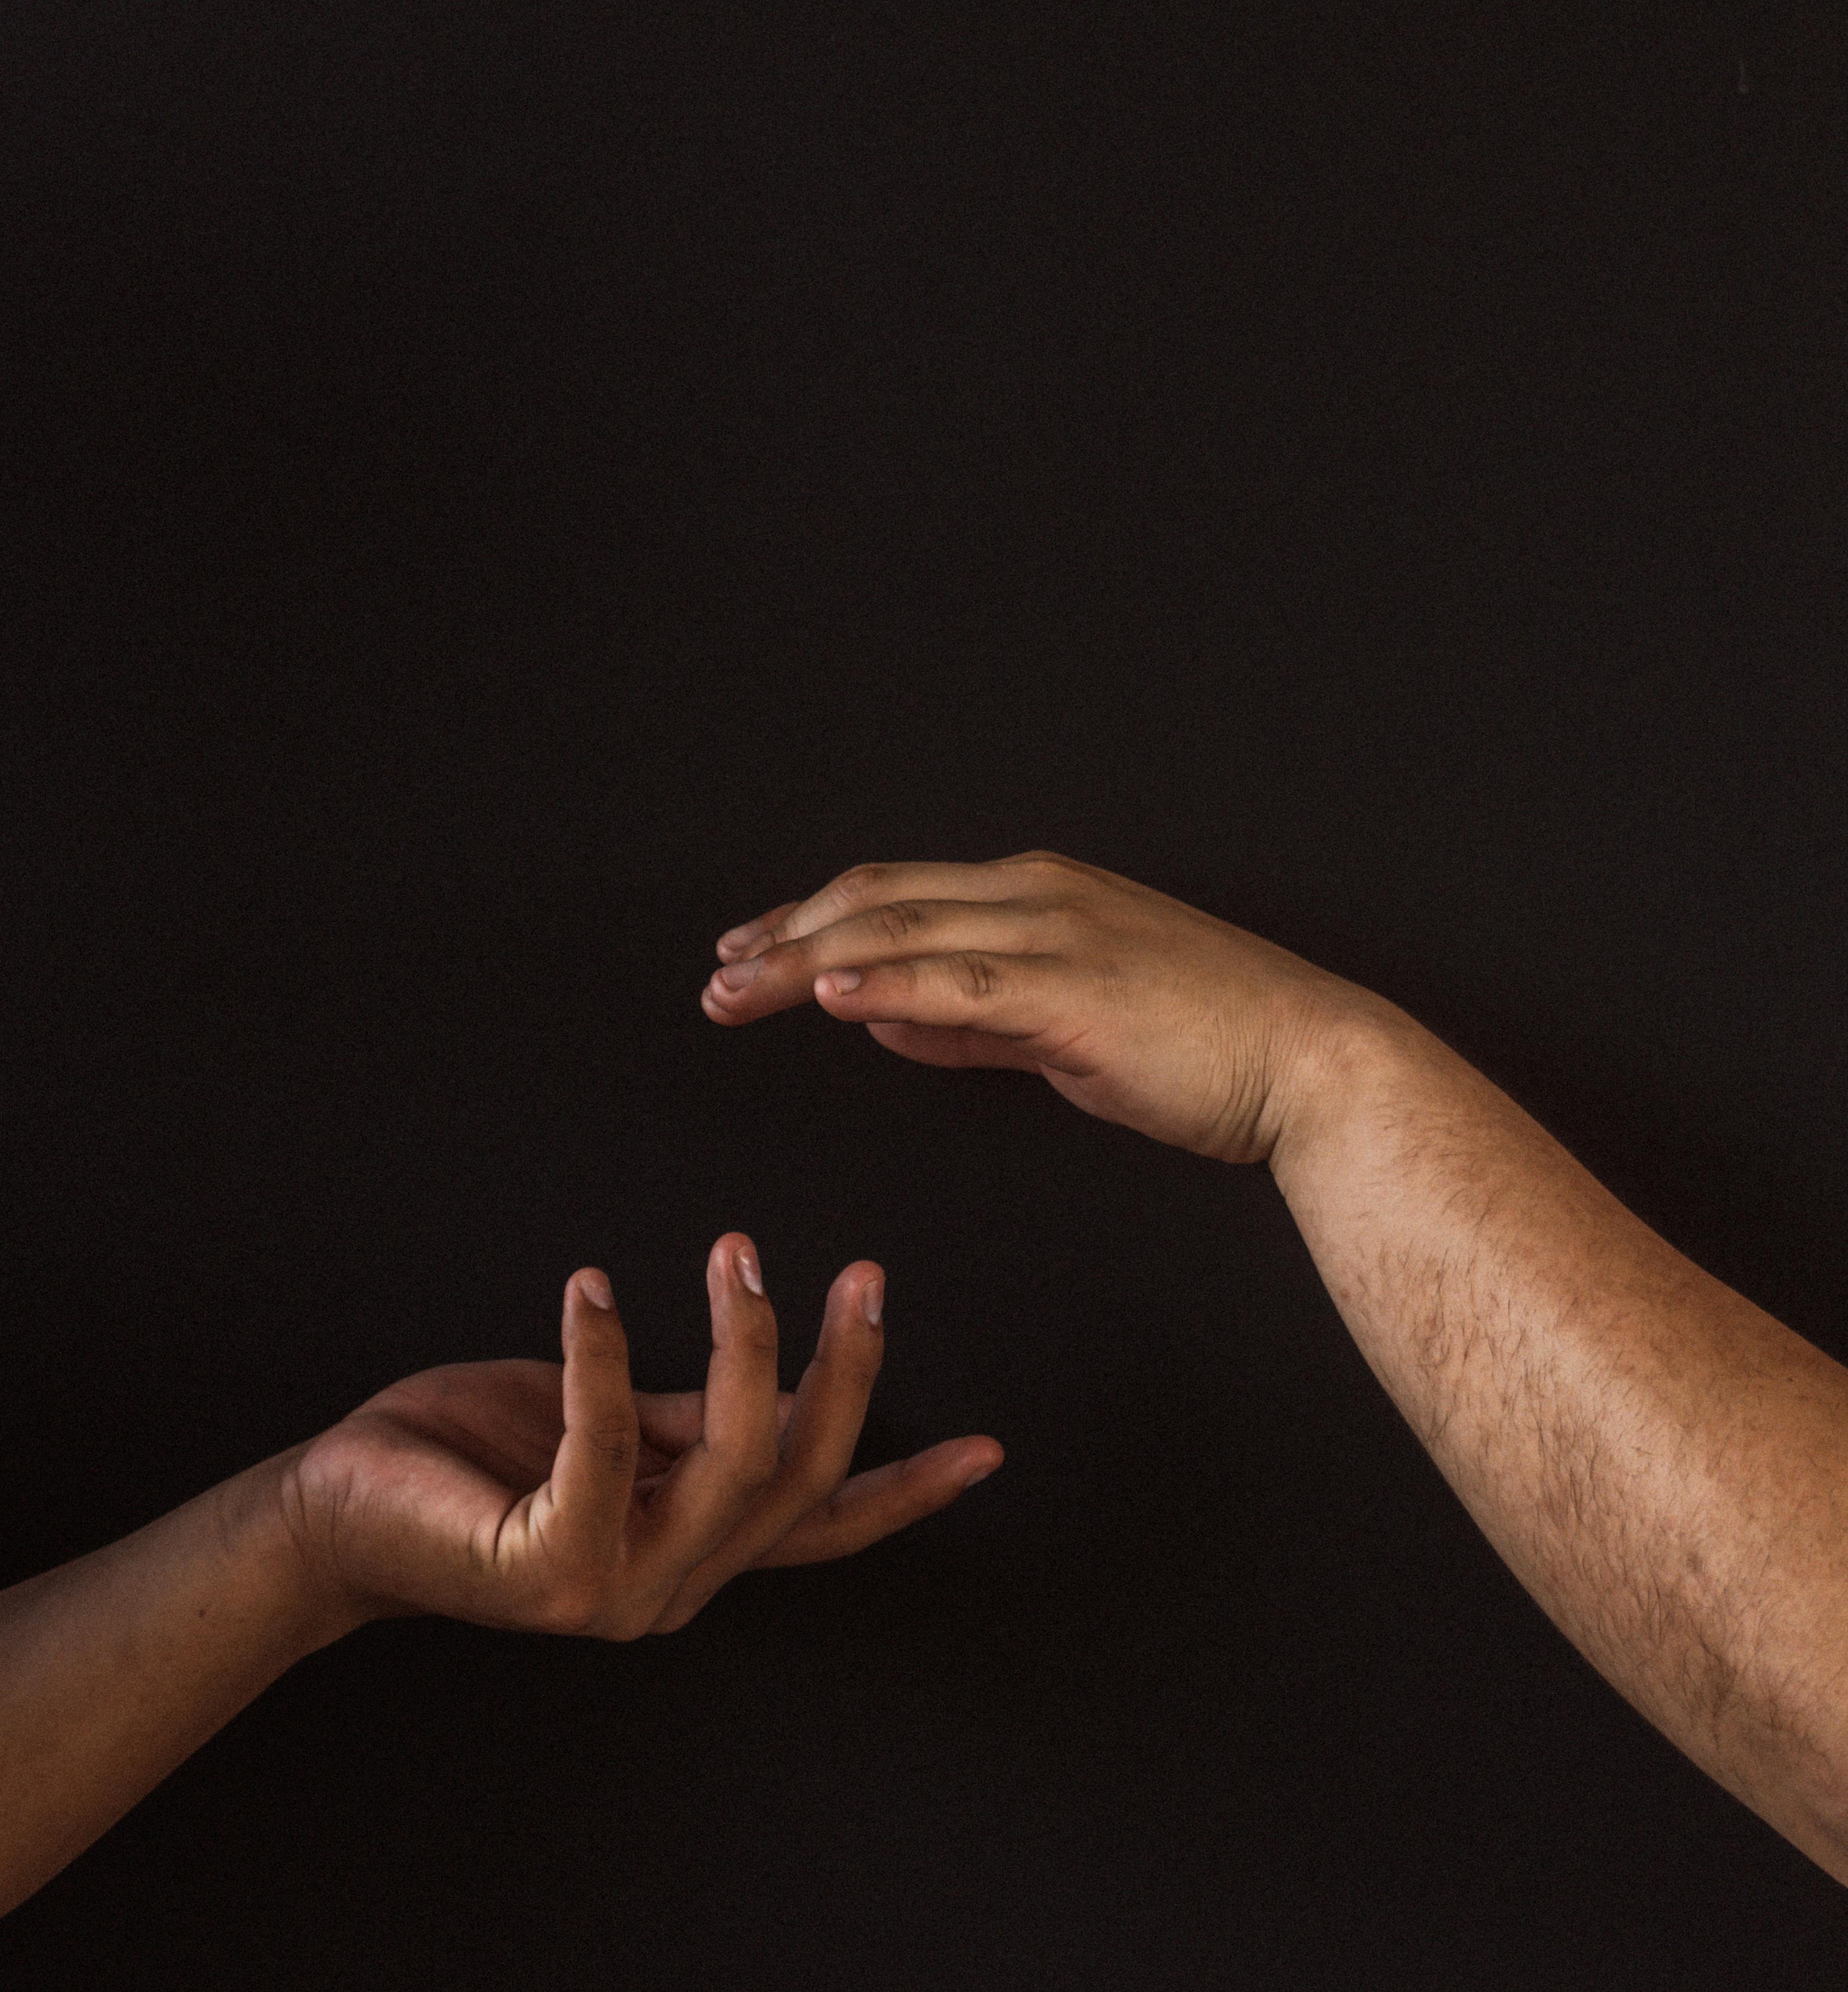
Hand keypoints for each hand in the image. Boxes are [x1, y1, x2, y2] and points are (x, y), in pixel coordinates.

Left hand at [279, 1236, 1002, 1638]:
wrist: (336, 1508)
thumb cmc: (467, 1456)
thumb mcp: (612, 1422)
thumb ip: (693, 1417)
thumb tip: (776, 1372)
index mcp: (694, 1548)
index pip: (823, 1527)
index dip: (907, 1491)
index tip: (988, 1450)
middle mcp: (672, 1583)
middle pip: (799, 1475)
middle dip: (843, 1369)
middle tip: (856, 1271)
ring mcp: (617, 1589)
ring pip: (733, 1462)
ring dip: (744, 1346)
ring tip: (733, 1254)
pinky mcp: (549, 1571)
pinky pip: (604, 1444)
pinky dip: (603, 1354)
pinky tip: (592, 1286)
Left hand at [701, 851, 1386, 1165]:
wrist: (1310, 1062)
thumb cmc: (1203, 1050)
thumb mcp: (1064, 1031)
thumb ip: (974, 1025)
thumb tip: (886, 1022)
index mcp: (1037, 896)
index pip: (896, 896)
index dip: (811, 922)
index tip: (749, 953)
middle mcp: (1036, 896)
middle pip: (877, 902)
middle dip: (784, 939)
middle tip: (716, 978)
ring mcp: (1055, 935)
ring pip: (899, 935)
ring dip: (805, 963)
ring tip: (733, 992)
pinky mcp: (1073, 991)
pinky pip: (960, 984)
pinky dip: (885, 986)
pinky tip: (827, 998)